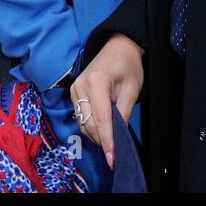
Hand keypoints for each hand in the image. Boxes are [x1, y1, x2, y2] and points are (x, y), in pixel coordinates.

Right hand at [71, 33, 143, 169]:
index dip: (107, 141)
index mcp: (96, 82)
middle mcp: (80, 86)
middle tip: (115, 153)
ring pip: (82, 123)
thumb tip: (118, 138)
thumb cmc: (128, 65)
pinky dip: (91, 126)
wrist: (118, 46)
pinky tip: (103, 129)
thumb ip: (123, 114)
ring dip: (96, 135)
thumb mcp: (132, 89)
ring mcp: (74, 89)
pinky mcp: (73, 92)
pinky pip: (80, 116)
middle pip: (88, 124)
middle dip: (102, 140)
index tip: (112, 159)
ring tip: (111, 140)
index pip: (100, 119)